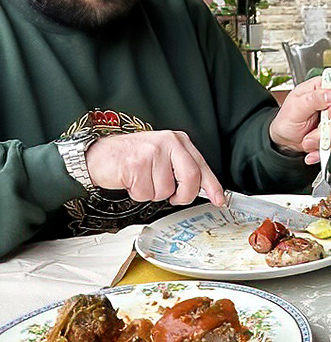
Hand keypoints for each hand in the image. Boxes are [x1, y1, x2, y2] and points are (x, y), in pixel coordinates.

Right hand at [85, 131, 224, 205]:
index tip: (220, 200)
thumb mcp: (163, 156)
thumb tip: (202, 189)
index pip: (201, 166)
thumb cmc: (132, 158)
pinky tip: (132, 180)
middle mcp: (167, 143)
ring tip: (142, 179)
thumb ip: (182, 169)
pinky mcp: (136, 164)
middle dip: (182, 195)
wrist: (100, 155)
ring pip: (165, 191)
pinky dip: (138, 193)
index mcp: (178, 141)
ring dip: (153, 193)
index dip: (212, 186)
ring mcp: (152, 152)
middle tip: (172, 197)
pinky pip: (146, 193)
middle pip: (190, 178)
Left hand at [269, 75, 330, 164]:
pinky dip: (325, 149)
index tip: (330, 114)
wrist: (285, 138)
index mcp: (323, 87)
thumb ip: (313, 99)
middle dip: (326, 129)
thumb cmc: (288, 118)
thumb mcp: (295, 107)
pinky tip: (313, 151)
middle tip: (309, 136)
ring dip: (324, 141)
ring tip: (307, 143)